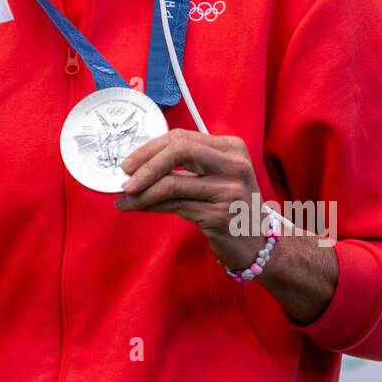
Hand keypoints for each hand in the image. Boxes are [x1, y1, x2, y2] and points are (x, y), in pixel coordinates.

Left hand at [113, 130, 271, 270]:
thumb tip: (138, 164)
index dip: (150, 148)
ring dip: (141, 192)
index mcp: (232, 148)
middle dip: (145, 165)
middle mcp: (234, 165)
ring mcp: (229, 191)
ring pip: (172, 184)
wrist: (258, 243)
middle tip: (124, 179)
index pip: (182, 138)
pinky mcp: (219, 216)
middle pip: (178, 152)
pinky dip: (151, 206)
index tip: (128, 162)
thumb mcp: (216, 176)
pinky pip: (175, 206)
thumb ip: (185, 164)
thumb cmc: (230, 205)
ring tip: (124, 199)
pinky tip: (138, 208)